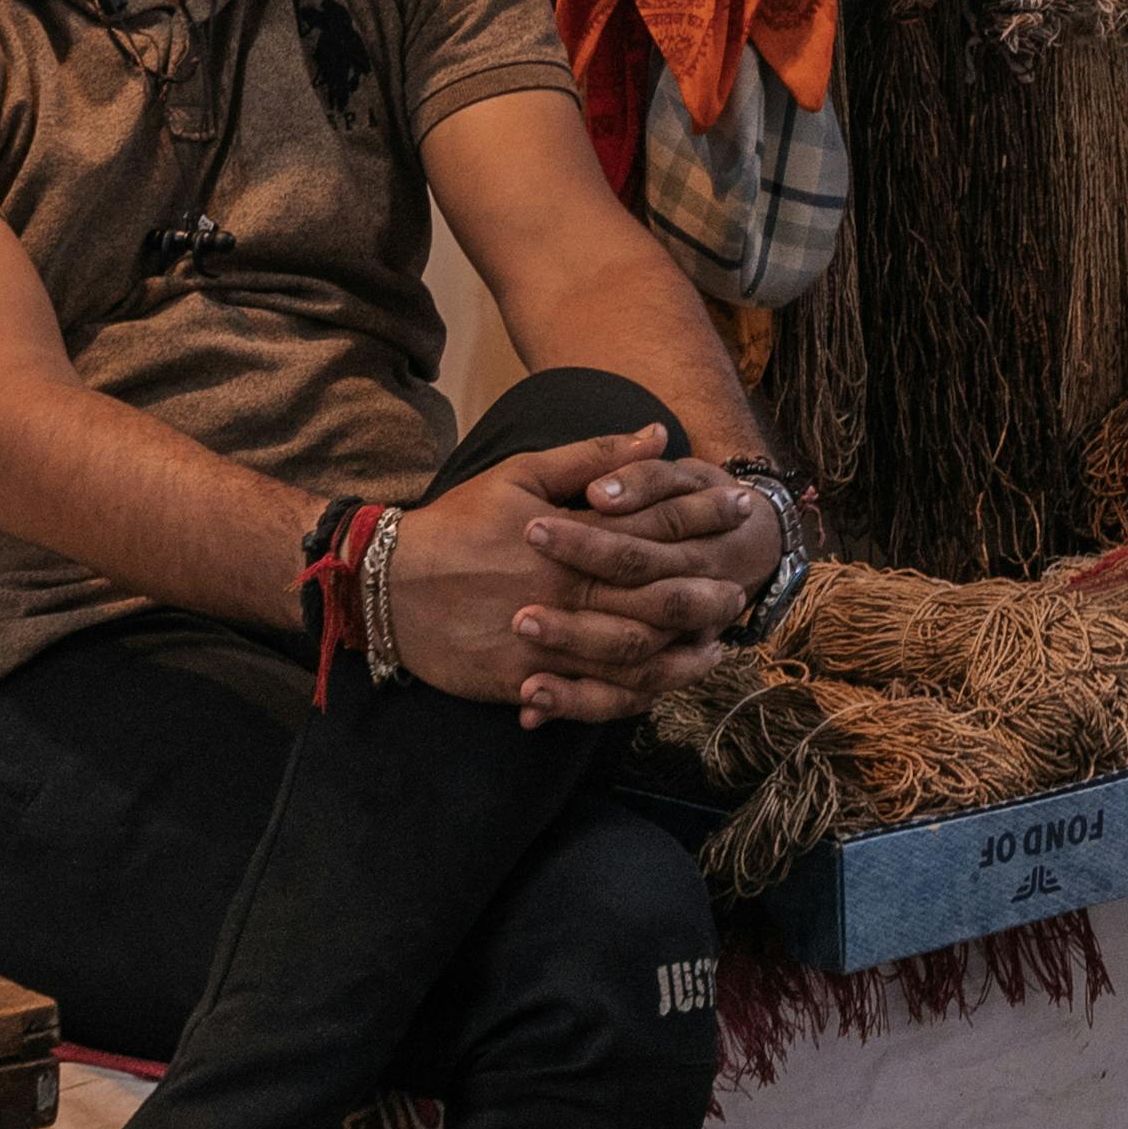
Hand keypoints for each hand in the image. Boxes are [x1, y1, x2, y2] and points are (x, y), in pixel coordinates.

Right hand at [370, 426, 771, 720]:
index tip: (742, 509)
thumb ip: (593, 458)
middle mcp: (566, 590)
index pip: (654, 526)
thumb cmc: (457, 523)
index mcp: (571, 537)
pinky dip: (630, 695)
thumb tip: (656, 433)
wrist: (385, 585)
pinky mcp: (525, 679)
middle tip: (741, 592)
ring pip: (633, 655)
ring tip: (716, 646)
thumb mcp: (520, 474)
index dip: (703, 517)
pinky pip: (589, 696)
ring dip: (682, 653)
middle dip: (705, 594)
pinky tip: (660, 688)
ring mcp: (548, 640)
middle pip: (655, 598)